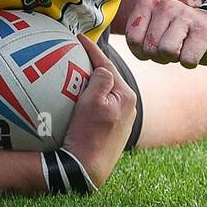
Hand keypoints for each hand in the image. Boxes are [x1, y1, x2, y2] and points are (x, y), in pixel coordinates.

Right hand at [60, 35, 137, 187]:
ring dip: (94, 81)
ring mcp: (123, 119)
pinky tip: (81, 97)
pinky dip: (93, 97)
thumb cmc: (88, 135)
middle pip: (109, 77)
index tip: (79, 37)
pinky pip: (103, 105)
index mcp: (126, 96)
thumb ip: (101, 80)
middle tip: (77, 51)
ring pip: (107, 91)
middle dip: (95, 64)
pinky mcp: (114, 129)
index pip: (107, 65)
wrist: (86, 169)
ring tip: (78, 71)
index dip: (92, 49)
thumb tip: (102, 69)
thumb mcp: (93, 102)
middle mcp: (129, 106)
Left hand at [124, 0, 206, 67]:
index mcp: (149, 2)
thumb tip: (137, 51)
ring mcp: (186, 15)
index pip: (133, 39)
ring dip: (175, 58)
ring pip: (167, 51)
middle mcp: (166, 5)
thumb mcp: (152, 30)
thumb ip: (136, 37)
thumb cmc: (177, 34)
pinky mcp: (203, 31)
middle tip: (172, 47)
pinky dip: (190, 62)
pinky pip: (187, 59)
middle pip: (150, 48)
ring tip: (183, 47)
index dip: (142, 51)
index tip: (154, 45)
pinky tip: (196, 50)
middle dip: (159, 56)